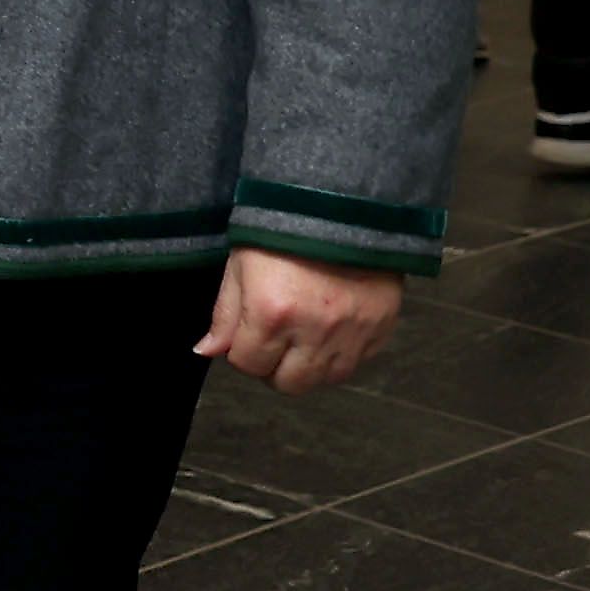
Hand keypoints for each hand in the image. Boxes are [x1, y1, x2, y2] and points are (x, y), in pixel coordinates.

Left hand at [201, 247, 403, 394]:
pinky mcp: (381, 327)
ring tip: (304, 338)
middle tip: (275, 344)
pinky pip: (359, 362)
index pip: (248, 364)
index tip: (248, 335)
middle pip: (289, 384)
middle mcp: (314, 329)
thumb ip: (225, 315)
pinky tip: (331, 330)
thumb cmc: (283, 232)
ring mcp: (352, 332)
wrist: (341, 206)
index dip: (243, 353)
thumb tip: (208, 351)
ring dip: (310, 366)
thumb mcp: (241, 265)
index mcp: (272, 312)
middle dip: (275, 368)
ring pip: (326, 379)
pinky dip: (342, 354)